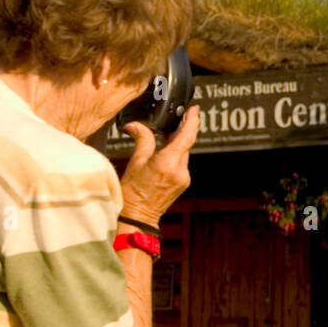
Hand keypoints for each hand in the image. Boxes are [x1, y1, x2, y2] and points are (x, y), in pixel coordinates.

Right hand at [118, 105, 199, 223]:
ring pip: (183, 153)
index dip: (192, 120)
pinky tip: (164, 152)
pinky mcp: (183, 183)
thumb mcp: (135, 162)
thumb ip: (142, 140)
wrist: (137, 217)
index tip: (194, 109)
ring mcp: (184, 178)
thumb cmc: (132, 192)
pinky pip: (182, 163)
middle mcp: (180, 171)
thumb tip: (136, 126)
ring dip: (176, 143)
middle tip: (175, 117)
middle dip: (181, 130)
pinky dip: (175, 155)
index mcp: (168, 163)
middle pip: (185, 144)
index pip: (186, 136)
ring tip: (165, 134)